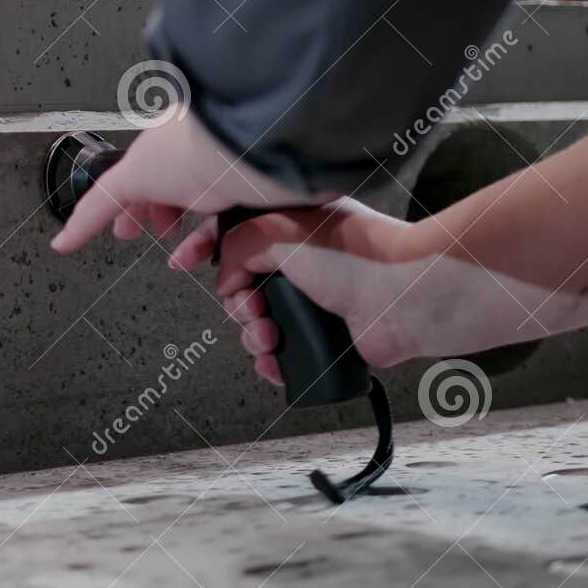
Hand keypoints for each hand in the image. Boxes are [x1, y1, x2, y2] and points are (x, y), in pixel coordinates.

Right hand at [49, 111, 320, 252]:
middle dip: (157, 218)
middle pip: (171, 195)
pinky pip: (234, 225)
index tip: (122, 231)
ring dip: (190, 240)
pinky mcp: (254, 196)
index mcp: (162, 148)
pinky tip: (215, 256)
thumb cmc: (187, 151)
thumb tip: (61, 242)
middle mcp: (195, 160)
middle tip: (147, 236)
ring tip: (182, 257)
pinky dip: (221, 244)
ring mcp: (225, 177)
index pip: (140, 180)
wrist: (245, 151)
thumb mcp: (127, 180)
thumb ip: (92, 213)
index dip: (127, 208)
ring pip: (204, 213)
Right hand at [169, 199, 534, 383]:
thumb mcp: (280, 232)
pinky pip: (281, 354)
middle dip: (237, 303)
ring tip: (272, 335)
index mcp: (290, 225)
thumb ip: (236, 243)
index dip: (203, 247)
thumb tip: (225, 275)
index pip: (232, 233)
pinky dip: (272, 361)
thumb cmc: (360, 256)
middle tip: (253, 307)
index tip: (182, 260)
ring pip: (256, 324)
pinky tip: (276, 360)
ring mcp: (313, 299)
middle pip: (239, 286)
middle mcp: (301, 261)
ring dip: (254, 335)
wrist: (406, 299)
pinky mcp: (323, 335)